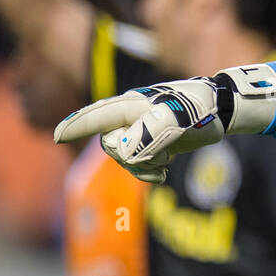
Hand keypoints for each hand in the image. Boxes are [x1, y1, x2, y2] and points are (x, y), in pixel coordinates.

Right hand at [53, 64, 275, 182]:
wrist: (219, 112)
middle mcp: (128, 117)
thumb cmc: (197, 109)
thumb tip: (125, 154)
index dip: (76, 127)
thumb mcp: (175, 120)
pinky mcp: (148, 143)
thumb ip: (147, 135)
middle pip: (111, 146)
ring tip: (168, 159)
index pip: (97, 117)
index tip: (57, 135)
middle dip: (133, 155)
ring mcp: (137, 130)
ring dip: (145, 164)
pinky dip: (150, 171)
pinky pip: (136, 165)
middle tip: (162, 151)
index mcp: (129, 105)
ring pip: (123, 158)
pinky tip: (166, 168)